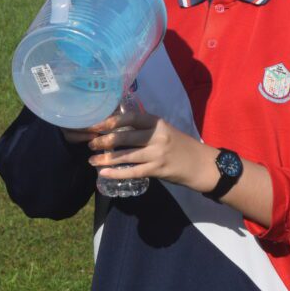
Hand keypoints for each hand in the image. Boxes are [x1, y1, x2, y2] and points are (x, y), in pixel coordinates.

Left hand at [85, 108, 218, 192]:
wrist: (199, 164)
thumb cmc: (178, 145)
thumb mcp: (164, 130)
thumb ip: (144, 128)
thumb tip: (116, 127)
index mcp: (157, 122)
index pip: (130, 117)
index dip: (111, 121)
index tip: (96, 126)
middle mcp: (157, 136)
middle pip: (124, 137)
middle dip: (104, 141)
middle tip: (90, 144)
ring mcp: (157, 154)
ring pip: (126, 156)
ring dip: (106, 158)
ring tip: (92, 160)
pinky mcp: (157, 170)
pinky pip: (133, 171)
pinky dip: (116, 173)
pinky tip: (103, 173)